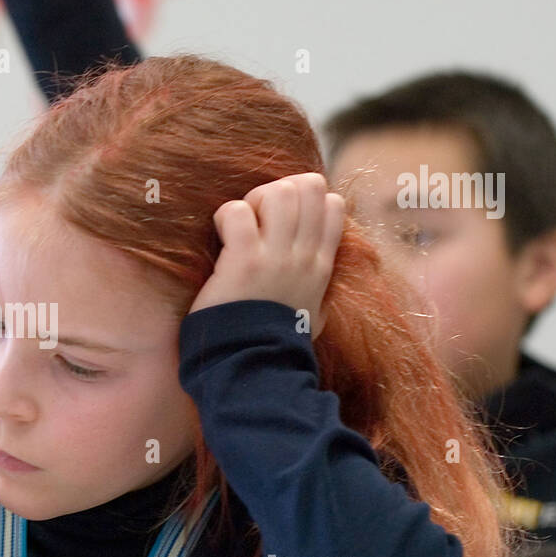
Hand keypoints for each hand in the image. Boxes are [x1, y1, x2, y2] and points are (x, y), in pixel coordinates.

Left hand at [189, 173, 346, 338]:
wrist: (256, 369)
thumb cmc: (277, 344)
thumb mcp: (314, 315)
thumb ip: (318, 290)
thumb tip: (319, 279)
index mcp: (322, 265)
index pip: (334, 204)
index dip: (304, 200)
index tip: (279, 223)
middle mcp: (305, 255)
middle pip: (308, 186)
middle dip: (277, 192)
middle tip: (256, 220)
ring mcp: (277, 257)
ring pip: (278, 191)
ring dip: (253, 200)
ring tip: (240, 227)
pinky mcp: (244, 260)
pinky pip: (236, 211)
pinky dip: (225, 216)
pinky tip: (221, 239)